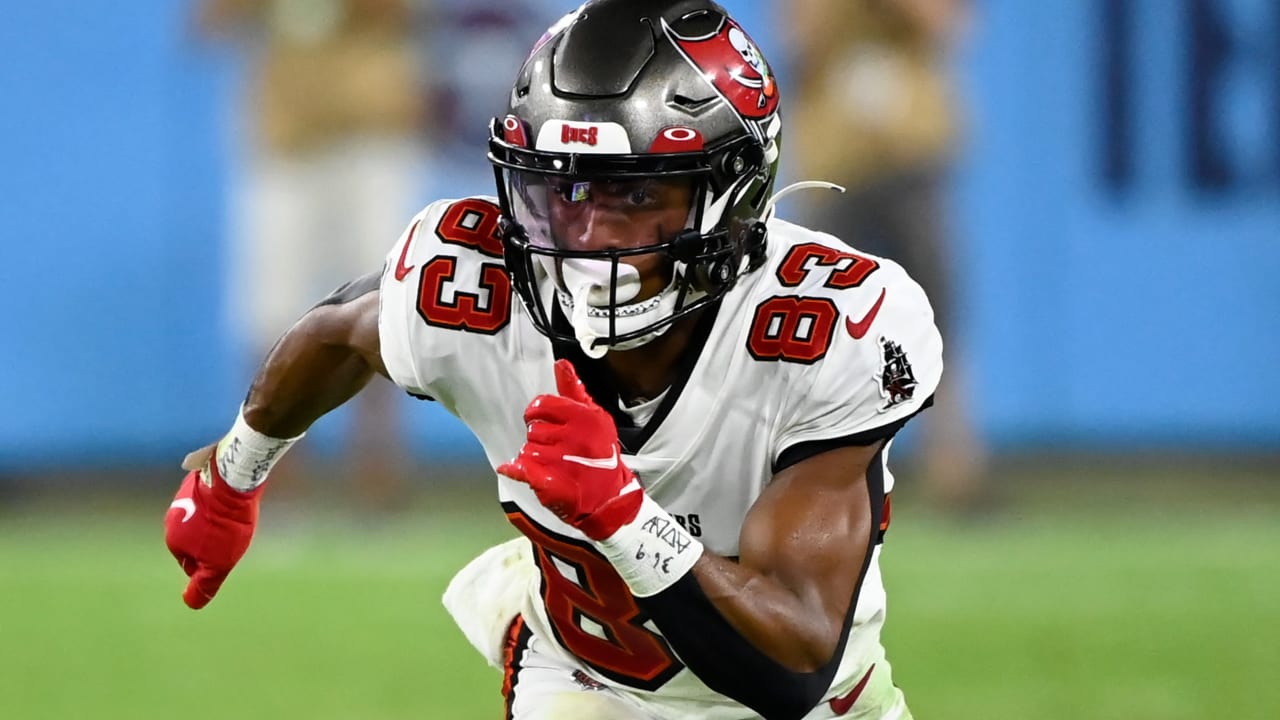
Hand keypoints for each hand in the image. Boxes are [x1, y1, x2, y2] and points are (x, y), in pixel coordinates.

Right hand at [164, 442, 263, 608]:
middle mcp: (172, 517)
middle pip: (196, 540)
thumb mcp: (218, 563)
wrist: (231, 479)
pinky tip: (236, 501)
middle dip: (214, 542)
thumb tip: (191, 603)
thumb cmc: (225, 524)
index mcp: (172, 539)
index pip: (191, 563)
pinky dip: (222, 504)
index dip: (213, 562)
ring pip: (203, 518)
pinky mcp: (199, 479)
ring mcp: (184, 496)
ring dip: (218, 522)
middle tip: (234, 535)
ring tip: (236, 518)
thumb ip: (204, 584)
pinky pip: (211, 499)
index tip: (228, 551)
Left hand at [498, 359, 642, 539]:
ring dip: (535, 457)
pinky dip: (514, 468)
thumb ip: (575, 391)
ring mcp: (558, 459)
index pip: (541, 405)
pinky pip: (519, 467)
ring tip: (555, 465)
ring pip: (527, 448)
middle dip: (540, 438)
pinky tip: (514, 469)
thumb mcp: (596, 419)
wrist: (610, 499)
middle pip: (532, 428)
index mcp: (584, 417)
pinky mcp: (547, 480)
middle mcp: (572, 436)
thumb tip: (562, 365)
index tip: (547, 424)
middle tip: (557, 449)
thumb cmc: (602, 457)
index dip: (539, 414)